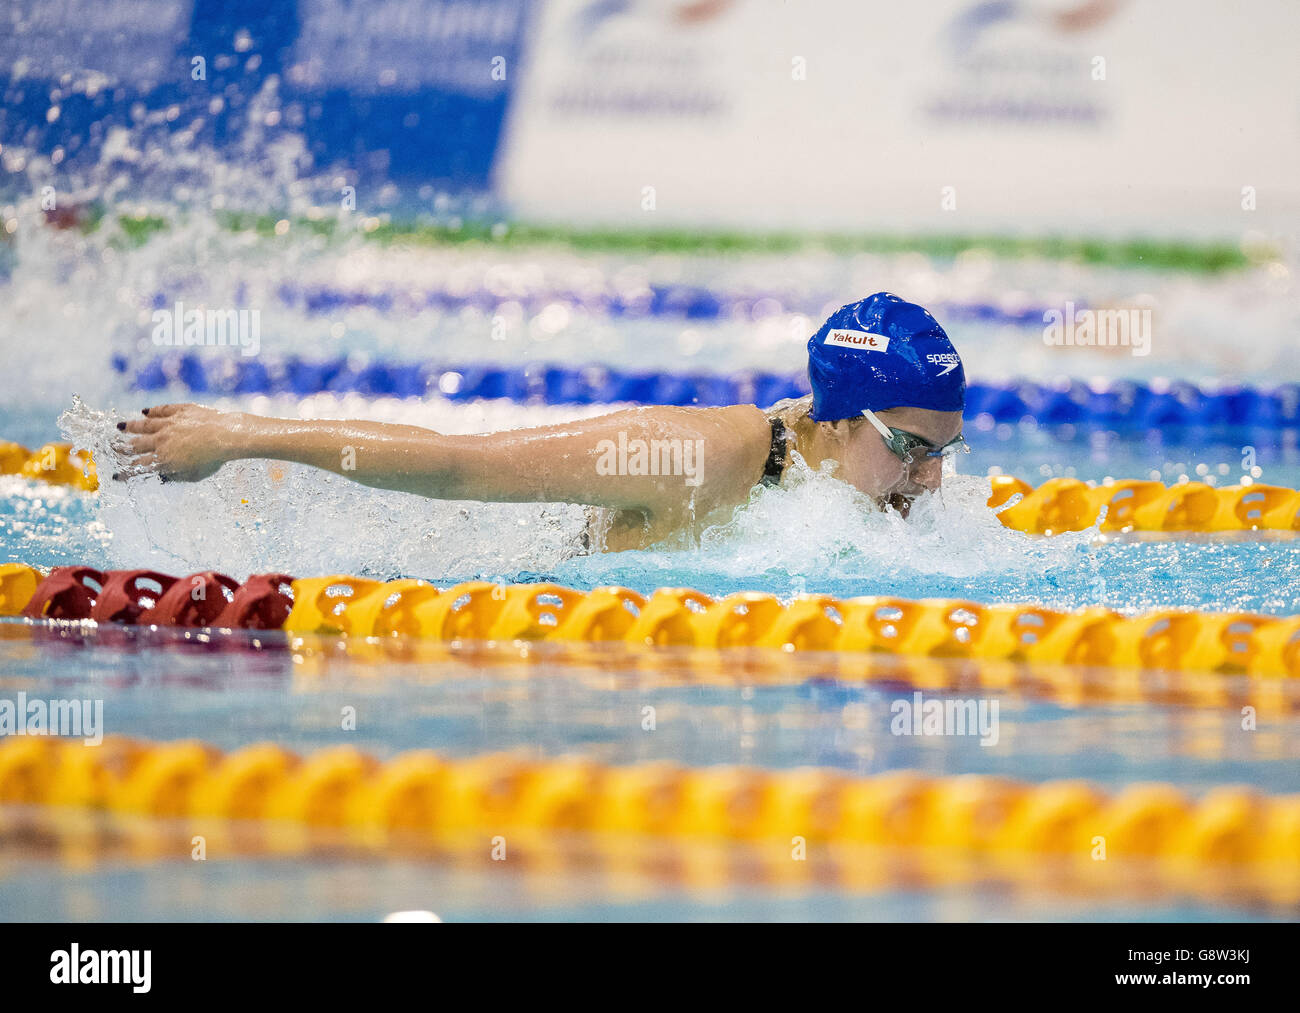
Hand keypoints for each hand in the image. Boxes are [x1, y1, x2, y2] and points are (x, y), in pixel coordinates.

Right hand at [114, 403, 239, 481]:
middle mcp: (162, 440)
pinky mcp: (181, 411)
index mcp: (164, 459)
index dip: (126, 473)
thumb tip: (162, 477)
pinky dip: (152, 411)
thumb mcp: (194, 475)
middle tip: (111, 446)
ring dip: (131, 426)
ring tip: (120, 426)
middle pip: (137, 444)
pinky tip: (145, 412)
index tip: (116, 477)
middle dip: (122, 447)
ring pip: (145, 425)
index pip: (139, 467)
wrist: (226, 435)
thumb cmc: (213, 459)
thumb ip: (176, 477)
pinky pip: (162, 410)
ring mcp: (170, 424)